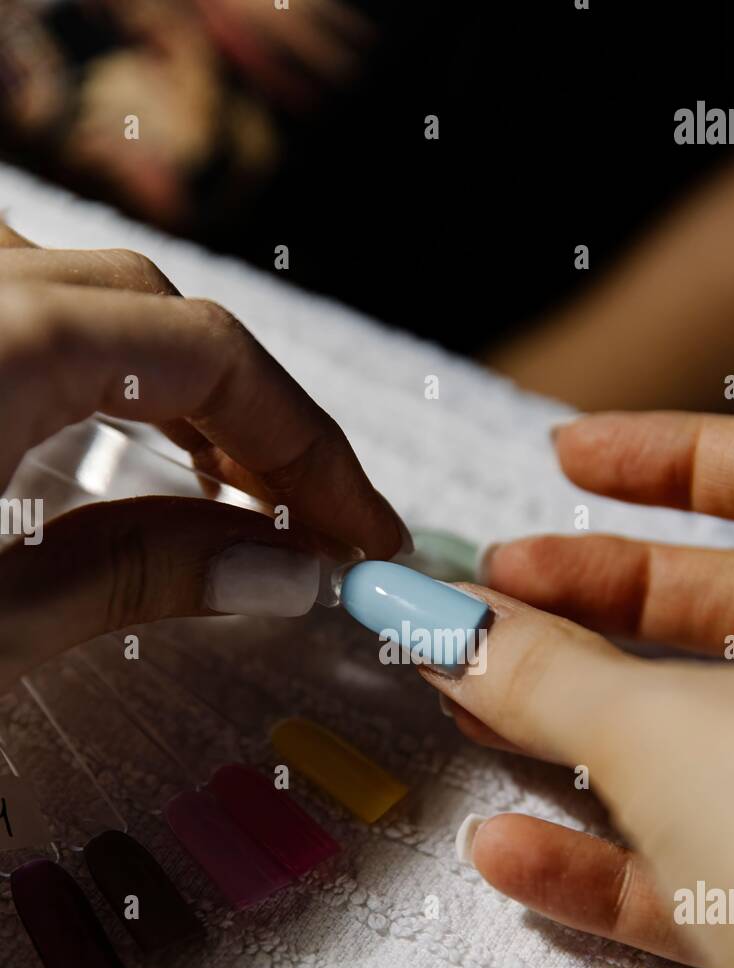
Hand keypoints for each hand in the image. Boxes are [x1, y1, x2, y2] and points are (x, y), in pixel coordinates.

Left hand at [0, 221, 405, 689]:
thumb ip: (137, 574)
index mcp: (3, 340)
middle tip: (314, 522)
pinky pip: (26, 302)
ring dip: (180, 380)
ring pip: (90, 294)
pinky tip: (115, 426)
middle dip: (256, 417)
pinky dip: (95, 359)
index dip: (311, 446)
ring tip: (233, 481)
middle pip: (162, 313)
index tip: (363, 528)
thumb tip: (277, 571)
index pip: (215, 358)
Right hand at [430, 410, 733, 967]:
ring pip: (703, 740)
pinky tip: (508, 851)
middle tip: (488, 603)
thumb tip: (426, 617)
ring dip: (580, 726)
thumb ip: (536, 671)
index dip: (671, 453)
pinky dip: (610, 854)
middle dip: (591, 603)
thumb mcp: (659, 730)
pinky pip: (707, 862)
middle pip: (726, 611)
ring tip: (471, 705)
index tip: (561, 461)